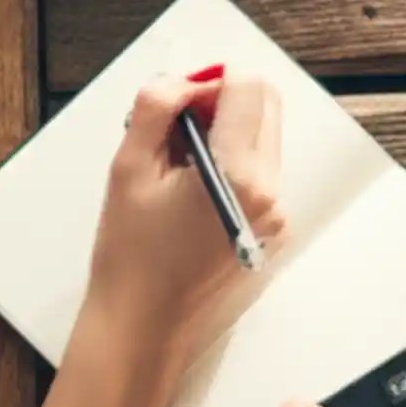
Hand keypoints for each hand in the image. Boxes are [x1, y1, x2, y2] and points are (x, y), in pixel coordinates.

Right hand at [41, 65, 286, 406]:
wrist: (143, 326)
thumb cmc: (130, 255)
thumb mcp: (129, 167)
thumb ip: (156, 108)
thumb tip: (182, 80)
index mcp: (240, 175)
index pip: (249, 88)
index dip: (210, 80)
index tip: (177, 99)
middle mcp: (270, 192)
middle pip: (267, 105)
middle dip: (223, 99)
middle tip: (175, 124)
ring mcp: (276, 213)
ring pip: (264, 136)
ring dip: (226, 129)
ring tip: (177, 161)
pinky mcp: (271, 227)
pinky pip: (260, 170)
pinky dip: (231, 160)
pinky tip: (190, 187)